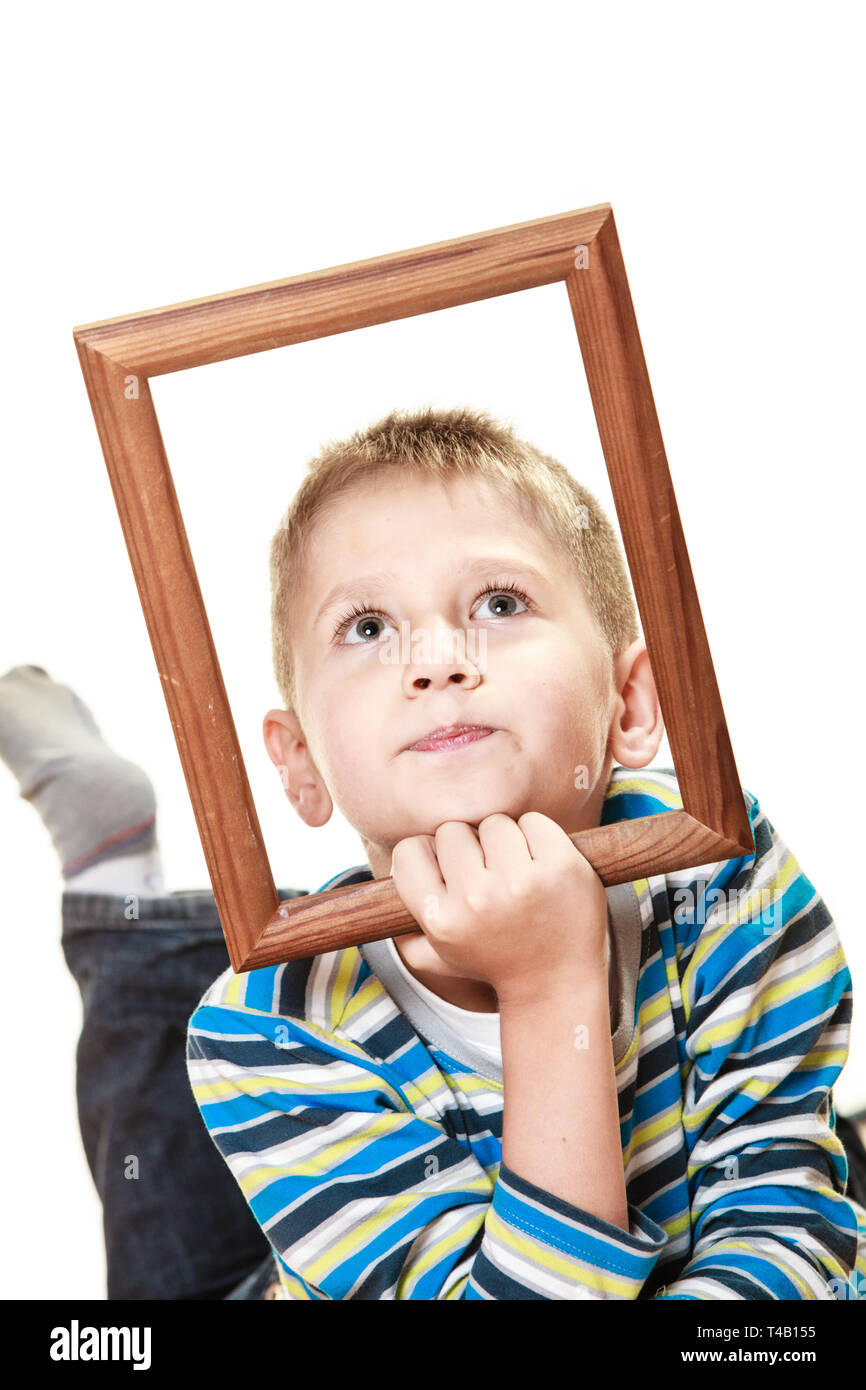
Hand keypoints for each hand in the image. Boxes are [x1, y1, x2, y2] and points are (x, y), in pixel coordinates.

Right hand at [389, 812, 608, 1007]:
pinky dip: (537, 835)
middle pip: (453, 831)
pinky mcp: (561, 867)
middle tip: (488, 876)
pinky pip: (533, 821)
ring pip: (494, 823)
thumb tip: (375, 895)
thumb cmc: (492, 962)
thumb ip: (401, 931)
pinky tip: (541, 866)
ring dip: (504, 840)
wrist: (557, 985)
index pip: (409, 850)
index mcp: (441, 919)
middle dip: (469, 847)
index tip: (447, 869)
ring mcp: (522, 882)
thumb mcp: (437, 957)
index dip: (427, 853)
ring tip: (516, 873)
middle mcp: (477, 899)